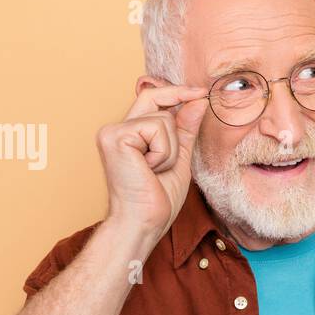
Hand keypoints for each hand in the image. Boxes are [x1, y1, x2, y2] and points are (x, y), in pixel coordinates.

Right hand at [96, 81, 210, 240]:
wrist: (144, 222)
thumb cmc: (158, 199)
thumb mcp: (179, 158)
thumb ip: (185, 130)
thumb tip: (198, 101)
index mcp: (129, 133)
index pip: (151, 97)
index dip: (175, 91)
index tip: (200, 92)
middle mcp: (116, 128)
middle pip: (157, 99)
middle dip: (176, 121)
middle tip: (181, 138)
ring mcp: (113, 131)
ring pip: (163, 118)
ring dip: (170, 149)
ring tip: (155, 170)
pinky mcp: (115, 137)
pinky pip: (156, 129)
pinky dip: (163, 153)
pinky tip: (149, 169)